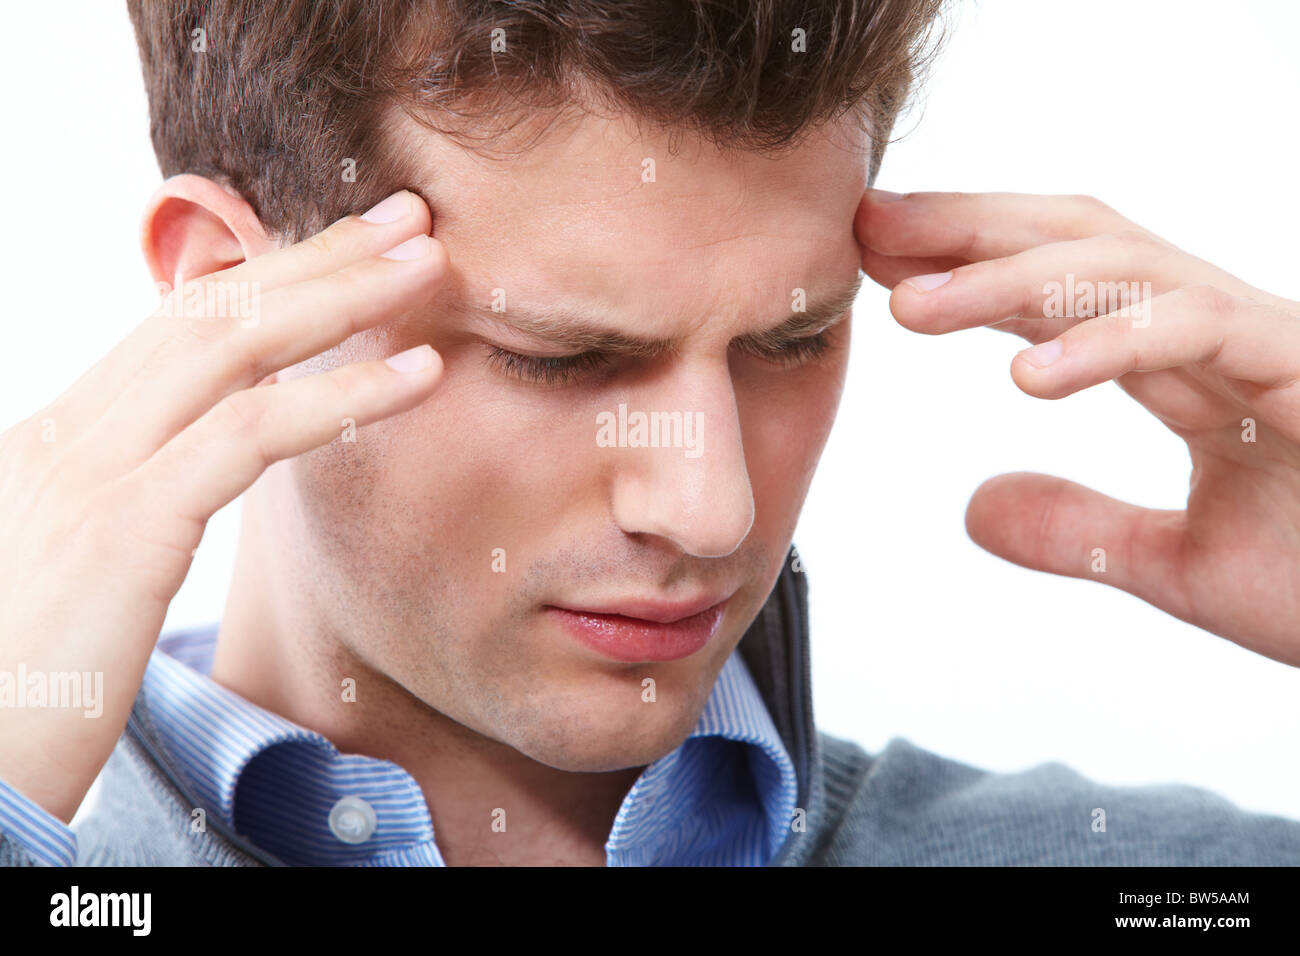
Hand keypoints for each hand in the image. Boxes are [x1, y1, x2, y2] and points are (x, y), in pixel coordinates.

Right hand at [0, 190, 445, 820]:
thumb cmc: (20, 689)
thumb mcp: (75, 572)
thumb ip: (130, 506)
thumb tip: (196, 473)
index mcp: (61, 442)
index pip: (175, 329)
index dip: (272, 278)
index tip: (353, 249)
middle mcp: (67, 436)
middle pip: (210, 312)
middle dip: (316, 255)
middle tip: (409, 217)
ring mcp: (88, 475)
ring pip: (231, 346)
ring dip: (342, 295)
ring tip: (429, 262)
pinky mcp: (122, 529)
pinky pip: (249, 435)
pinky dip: (344, 396)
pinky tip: (421, 373)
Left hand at [855, 189, 1299, 665]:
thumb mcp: (1177, 564)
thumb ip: (1079, 529)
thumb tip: (973, 506)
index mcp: (1186, 361)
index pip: (1061, 284)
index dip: (969, 263)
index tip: (879, 262)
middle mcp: (1220, 330)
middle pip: (1080, 240)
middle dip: (973, 227)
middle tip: (870, 229)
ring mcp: (1267, 339)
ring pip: (1124, 269)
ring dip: (1008, 281)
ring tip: (911, 308)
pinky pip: (1199, 330)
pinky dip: (1109, 345)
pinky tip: (1027, 379)